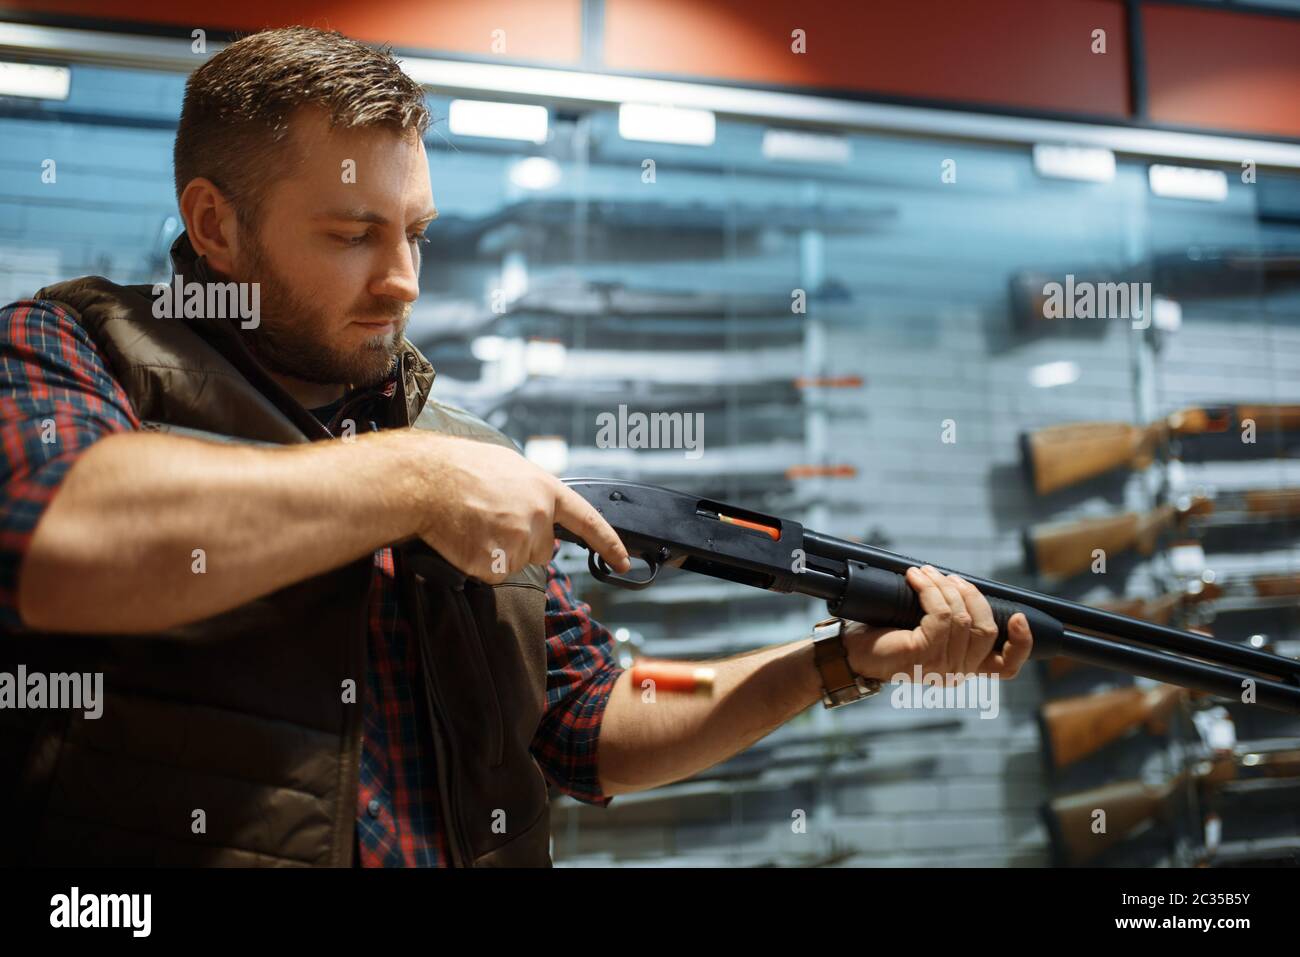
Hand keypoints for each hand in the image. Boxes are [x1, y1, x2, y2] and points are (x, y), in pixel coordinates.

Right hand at [415, 434, 629, 582]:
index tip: (622, 560)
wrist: (424, 481)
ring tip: (472, 523)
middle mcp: (538, 516)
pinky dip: (478, 563)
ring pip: (514, 562)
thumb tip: (538, 506)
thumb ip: (531, 490)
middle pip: (542, 549)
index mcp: (544, 490)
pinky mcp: (495, 564)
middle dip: (522, 542)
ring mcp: (517, 541)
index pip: (587, 521)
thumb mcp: (506, 465)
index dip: (607, 542)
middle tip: (490, 520)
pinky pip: (491, 574)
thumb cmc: (459, 468)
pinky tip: (465, 539)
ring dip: (496, 551)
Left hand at [844, 565, 1032, 684]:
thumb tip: (963, 586)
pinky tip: (915, 578)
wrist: (849, 653)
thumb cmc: (884, 637)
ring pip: (962, 617)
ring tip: (926, 572)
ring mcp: (941, 666)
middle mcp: (957, 673)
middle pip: (987, 629)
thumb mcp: (926, 629)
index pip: (1006, 667)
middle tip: (950, 577)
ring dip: (944, 586)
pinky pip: (939, 614)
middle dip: (972, 595)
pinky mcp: (923, 654)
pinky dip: (929, 589)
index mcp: (964, 668)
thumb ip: (950, 620)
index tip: (1020, 617)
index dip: (1022, 643)